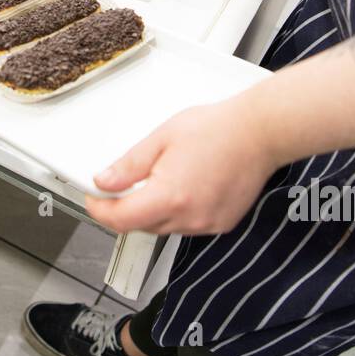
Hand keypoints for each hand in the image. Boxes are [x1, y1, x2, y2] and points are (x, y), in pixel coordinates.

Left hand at [86, 98, 277, 235]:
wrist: (260, 132)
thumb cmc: (217, 128)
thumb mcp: (161, 138)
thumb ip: (129, 166)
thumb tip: (104, 182)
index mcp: (169, 196)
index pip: (120, 220)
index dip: (100, 210)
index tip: (94, 198)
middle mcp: (189, 217)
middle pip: (140, 225)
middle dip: (126, 207)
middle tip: (123, 183)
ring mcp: (207, 224)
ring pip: (164, 226)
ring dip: (153, 210)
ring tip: (164, 177)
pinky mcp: (221, 224)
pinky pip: (187, 225)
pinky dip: (178, 211)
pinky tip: (186, 186)